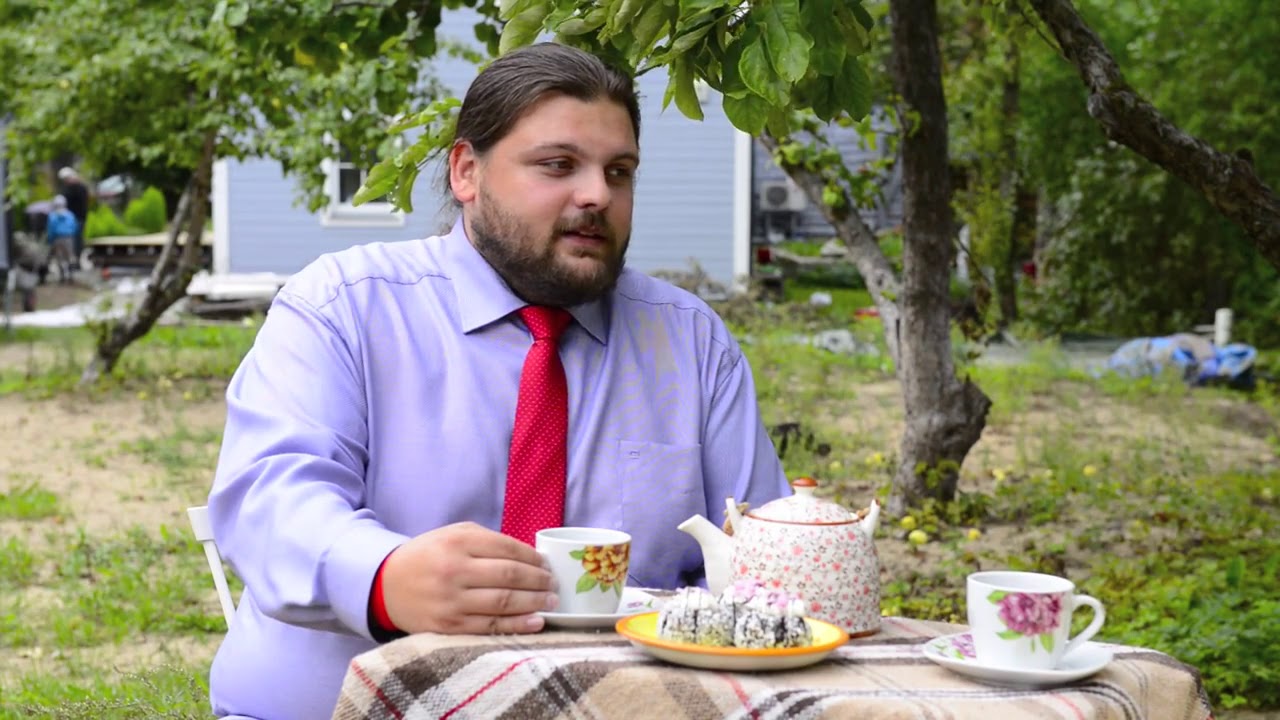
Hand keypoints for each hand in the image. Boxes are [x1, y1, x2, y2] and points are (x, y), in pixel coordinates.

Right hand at [380, 521, 556, 634]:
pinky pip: (490, 627)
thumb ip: (487, 540)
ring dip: (534, 603)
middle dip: (539, 581)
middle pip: (510, 576)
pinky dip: (517, 625)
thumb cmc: (428, 557)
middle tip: (554, 585)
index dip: (533, 558)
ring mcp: (451, 601)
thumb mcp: (452, 535)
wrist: (386, 586)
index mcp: (457, 542)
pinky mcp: (448, 626)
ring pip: (503, 602)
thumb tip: (528, 555)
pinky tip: (536, 621)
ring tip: (551, 601)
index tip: (546, 564)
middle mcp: (454, 570)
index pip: (507, 548)